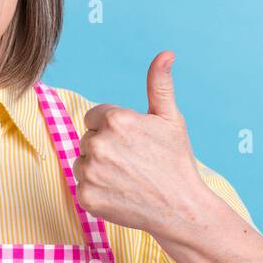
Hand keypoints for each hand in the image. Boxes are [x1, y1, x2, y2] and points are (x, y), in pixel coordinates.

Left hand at [72, 51, 212, 239]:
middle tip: (133, 163)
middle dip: (105, 148)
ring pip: (82, 162)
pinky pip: (82, 186)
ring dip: (98, 169)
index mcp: (115, 119)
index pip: (94, 117)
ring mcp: (90, 172)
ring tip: (127, 178)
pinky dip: (97, 191)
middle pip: (87, 139)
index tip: (133, 143)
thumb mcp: (170, 119)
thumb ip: (159, 84)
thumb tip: (165, 53)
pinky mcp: (86, 196)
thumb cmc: (176, 161)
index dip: (113, 129)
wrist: (180, 209)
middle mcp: (98, 144)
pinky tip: (119, 193)